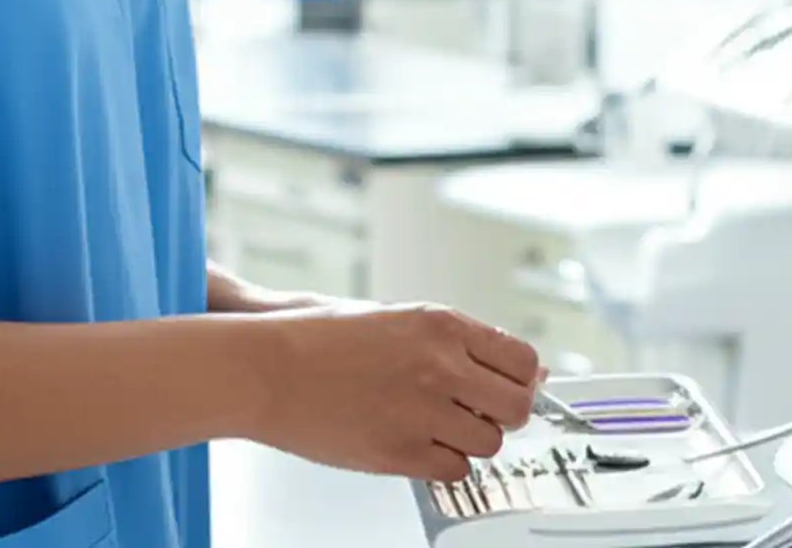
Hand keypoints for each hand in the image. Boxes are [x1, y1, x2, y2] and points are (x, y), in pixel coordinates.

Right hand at [247, 302, 540, 481]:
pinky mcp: (399, 451)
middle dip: (505, 414)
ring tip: (436, 427)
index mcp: (443, 325)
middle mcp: (441, 366)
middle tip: (480, 413)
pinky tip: (418, 445)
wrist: (263, 369)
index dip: (523, 379)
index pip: (523, 360)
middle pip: (517, 407)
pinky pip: (455, 470)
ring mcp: (422, 411)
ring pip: (490, 443)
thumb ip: (462, 342)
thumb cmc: (321, 340)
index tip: (511, 387)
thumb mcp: (400, 320)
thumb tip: (528, 370)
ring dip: (471, 440)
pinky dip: (444, 464)